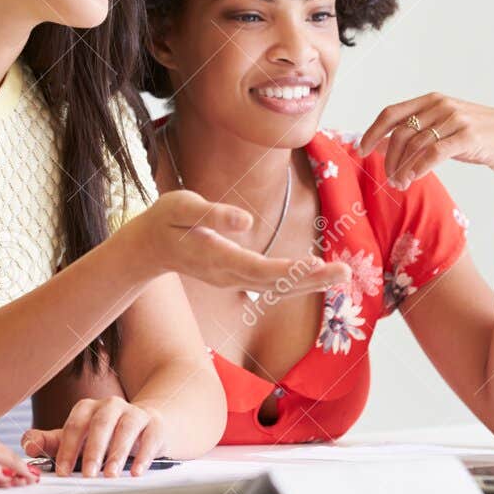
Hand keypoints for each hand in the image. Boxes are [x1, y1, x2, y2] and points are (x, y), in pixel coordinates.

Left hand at [21, 397, 165, 476]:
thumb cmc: (105, 436)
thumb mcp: (78, 439)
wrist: (144, 426)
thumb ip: (52, 442)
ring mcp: (135, 413)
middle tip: (87, 474)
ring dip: (117, 452)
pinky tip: (137, 472)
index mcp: (88, 408)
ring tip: (110, 474)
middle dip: (92, 449)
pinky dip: (143, 455)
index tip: (61, 471)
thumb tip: (27, 444)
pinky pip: (150, 436)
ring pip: (126, 427)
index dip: (67, 448)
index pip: (74, 425)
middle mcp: (111, 406)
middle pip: (100, 423)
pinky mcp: (155, 424)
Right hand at [125, 190, 349, 296]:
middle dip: (312, 279)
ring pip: (278, 286)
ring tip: (343, 275)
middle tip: (345, 273)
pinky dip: (298, 280)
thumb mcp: (180, 207)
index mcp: (218, 258)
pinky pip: (273, 283)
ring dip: (311, 282)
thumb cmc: (165, 221)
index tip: (316, 265)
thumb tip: (245, 220)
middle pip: (276, 283)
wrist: (148, 247)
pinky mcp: (238, 277)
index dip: (289, 270)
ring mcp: (234, 280)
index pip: (260, 268)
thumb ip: (212, 215)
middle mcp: (230, 276)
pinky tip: (320, 275)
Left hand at [359, 94, 493, 186]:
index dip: (372, 131)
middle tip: (389, 178)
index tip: (362, 149)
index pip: (391, 112)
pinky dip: (418, 167)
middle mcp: (441, 105)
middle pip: (400, 133)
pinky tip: (412, 178)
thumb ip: (418, 131)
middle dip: (388, 158)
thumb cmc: (478, 136)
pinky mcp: (468, 137)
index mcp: (432, 100)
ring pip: (414, 145)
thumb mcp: (445, 127)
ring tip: (400, 183)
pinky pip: (433, 153)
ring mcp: (455, 119)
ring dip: (402, 168)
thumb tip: (384, 143)